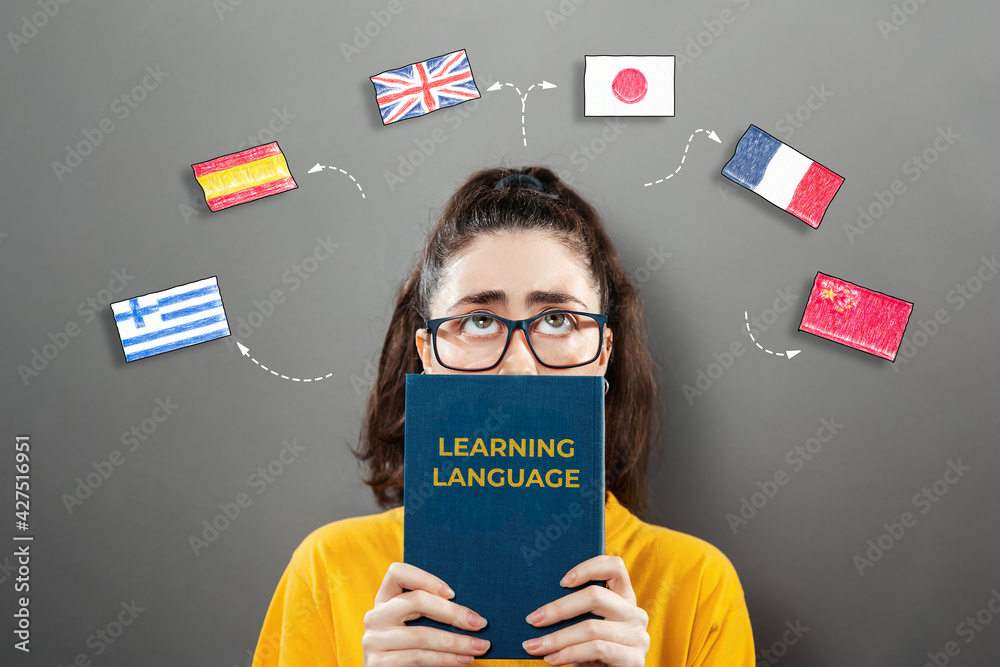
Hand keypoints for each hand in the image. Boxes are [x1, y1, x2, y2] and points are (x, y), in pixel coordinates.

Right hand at [362, 561, 489, 665]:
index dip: (425, 578)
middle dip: (453, 613)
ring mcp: (373, 640)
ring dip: (457, 642)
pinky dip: (446, 659)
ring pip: (422, 635)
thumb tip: (470, 610)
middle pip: (415, 602)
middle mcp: (375, 616)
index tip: (453, 593)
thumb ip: (431, 612)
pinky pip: (418, 658)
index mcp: (384, 600)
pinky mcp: (377, 664)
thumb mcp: (416, 625)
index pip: (397, 573)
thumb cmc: (413, 649)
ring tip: (480, 647)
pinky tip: (464, 660)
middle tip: (479, 623)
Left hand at [521, 555, 649, 666]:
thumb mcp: (587, 627)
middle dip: (558, 608)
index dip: (588, 568)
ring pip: (591, 627)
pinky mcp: (634, 659)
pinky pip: (596, 649)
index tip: (561, 582)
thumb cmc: (592, 654)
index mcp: (625, 598)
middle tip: (533, 619)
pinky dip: (569, 654)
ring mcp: (638, 637)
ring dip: (556, 638)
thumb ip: (577, 611)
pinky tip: (551, 659)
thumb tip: (540, 606)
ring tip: (534, 646)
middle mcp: (635, 613)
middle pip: (596, 597)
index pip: (615, 566)